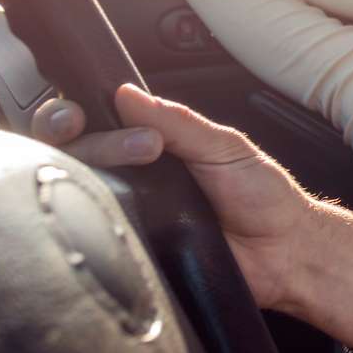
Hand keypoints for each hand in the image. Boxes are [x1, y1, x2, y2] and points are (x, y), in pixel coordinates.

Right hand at [31, 85, 318, 309]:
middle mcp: (126, 184)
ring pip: (69, 199)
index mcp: (146, 149)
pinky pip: (92, 245)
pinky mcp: (128, 259)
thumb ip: (178, 123)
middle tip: (142, 144)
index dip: (71, 115)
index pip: (90, 126)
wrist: (284, 254)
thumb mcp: (225, 148)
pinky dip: (92, 229)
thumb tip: (127, 93)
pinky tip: (116, 216)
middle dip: (87, 140)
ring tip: (143, 164)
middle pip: (67, 157)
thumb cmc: (262, 198)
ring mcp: (123, 220)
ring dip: (87, 177)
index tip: (82, 112)